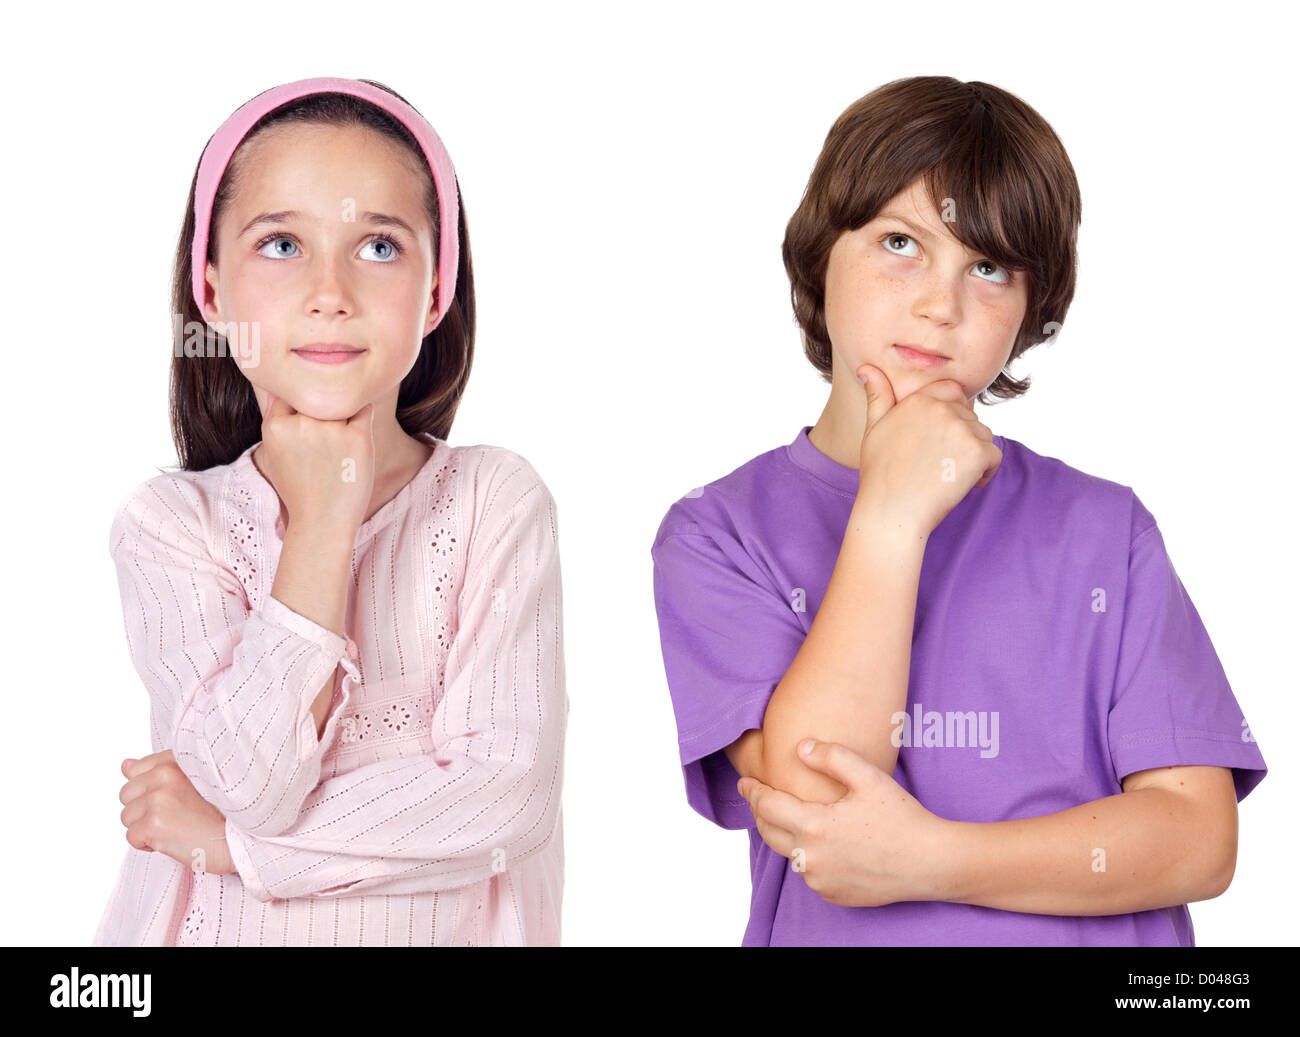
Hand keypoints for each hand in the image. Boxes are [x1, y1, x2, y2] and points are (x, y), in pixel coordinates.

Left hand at [119, 751, 235, 876]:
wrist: (243, 840)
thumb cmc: (224, 813)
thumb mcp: (194, 781)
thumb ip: (158, 770)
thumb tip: (125, 765)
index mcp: (177, 760)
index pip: (136, 770)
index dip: (149, 790)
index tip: (173, 799)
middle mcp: (166, 774)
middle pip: (126, 795)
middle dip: (144, 810)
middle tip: (176, 816)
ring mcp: (159, 798)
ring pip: (127, 817)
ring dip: (146, 828)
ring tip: (176, 828)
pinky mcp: (155, 824)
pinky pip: (132, 837)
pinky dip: (148, 845)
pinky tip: (174, 840)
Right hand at [252, 392, 375, 535]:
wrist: (322, 522)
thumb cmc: (299, 490)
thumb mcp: (273, 456)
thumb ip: (274, 422)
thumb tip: (281, 390)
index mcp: (275, 426)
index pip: (291, 394)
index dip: (302, 403)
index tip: (309, 422)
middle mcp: (301, 424)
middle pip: (317, 395)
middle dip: (322, 407)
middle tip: (326, 438)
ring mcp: (330, 429)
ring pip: (340, 400)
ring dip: (343, 411)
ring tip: (340, 443)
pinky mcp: (358, 437)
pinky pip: (364, 409)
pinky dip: (363, 415)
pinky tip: (356, 436)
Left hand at [737, 739, 953, 907]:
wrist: (931, 863)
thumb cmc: (902, 817)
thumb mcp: (869, 777)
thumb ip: (832, 757)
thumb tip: (800, 748)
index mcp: (814, 826)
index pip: (767, 805)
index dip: (752, 791)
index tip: (744, 781)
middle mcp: (810, 858)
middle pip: (768, 831)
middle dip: (760, 812)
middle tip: (759, 796)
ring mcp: (820, 881)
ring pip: (789, 853)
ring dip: (785, 834)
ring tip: (792, 816)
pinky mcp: (833, 895)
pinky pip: (809, 873)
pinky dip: (807, 856)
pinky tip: (820, 843)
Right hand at [854, 363, 1000, 537]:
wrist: (892, 511)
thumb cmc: (880, 474)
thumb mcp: (874, 429)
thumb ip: (878, 396)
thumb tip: (867, 368)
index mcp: (919, 400)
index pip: (953, 392)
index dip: (951, 414)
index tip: (938, 440)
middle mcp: (942, 409)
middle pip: (970, 417)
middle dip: (961, 439)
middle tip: (937, 465)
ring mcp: (962, 430)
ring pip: (983, 436)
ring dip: (972, 456)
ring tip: (947, 475)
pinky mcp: (978, 452)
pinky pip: (994, 457)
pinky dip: (984, 473)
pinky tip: (961, 485)